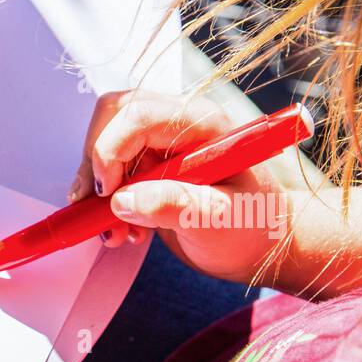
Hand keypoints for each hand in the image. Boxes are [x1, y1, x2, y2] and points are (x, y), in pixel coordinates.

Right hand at [72, 90, 295, 283]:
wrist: (265, 246)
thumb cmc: (255, 229)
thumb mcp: (219, 222)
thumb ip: (174, 206)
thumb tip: (121, 201)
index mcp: (203, 124)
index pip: (138, 115)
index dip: (110, 151)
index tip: (108, 194)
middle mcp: (180, 126)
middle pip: (114, 117)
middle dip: (95, 163)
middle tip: (96, 206)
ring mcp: (164, 145)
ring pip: (105, 144)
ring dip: (98, 188)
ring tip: (113, 231)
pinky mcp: (152, 169)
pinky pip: (112, 171)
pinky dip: (106, 202)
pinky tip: (123, 229)